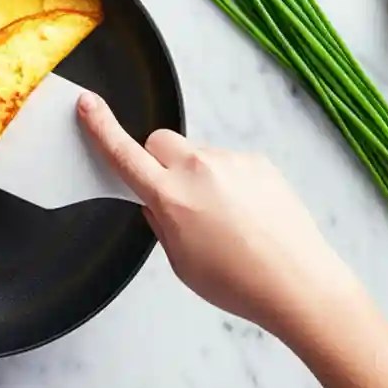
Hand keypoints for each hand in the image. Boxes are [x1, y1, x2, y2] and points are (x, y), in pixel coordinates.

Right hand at [77, 92, 360, 334]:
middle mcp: (200, 170)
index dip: (101, 127)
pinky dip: (227, 182)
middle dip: (155, 160)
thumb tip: (155, 202)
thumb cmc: (240, 283)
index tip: (87, 104)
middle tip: (171, 194)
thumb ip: (161, 223)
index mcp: (171, 197)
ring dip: (197, 176)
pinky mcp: (258, 162)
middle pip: (159, 142)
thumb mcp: (181, 263)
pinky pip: (227, 163)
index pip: (124, 153)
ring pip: (196, 155)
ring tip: (223, 221)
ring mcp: (232, 162)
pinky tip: (244, 215)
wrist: (300, 283)